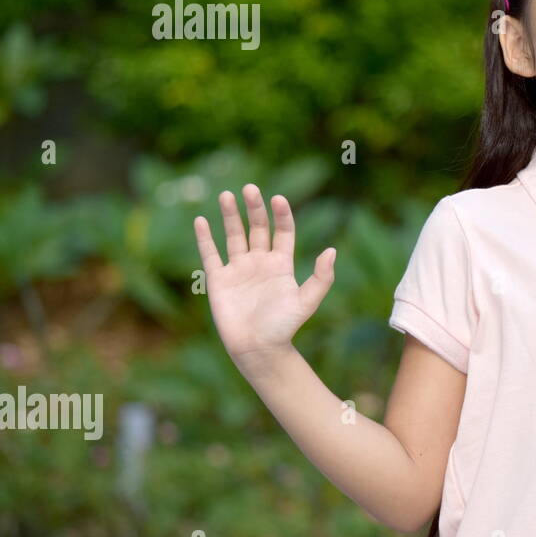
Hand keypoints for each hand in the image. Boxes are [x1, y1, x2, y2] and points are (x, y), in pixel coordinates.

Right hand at [193, 184, 335, 371]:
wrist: (258, 348)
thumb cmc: (284, 326)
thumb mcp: (308, 301)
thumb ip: (322, 277)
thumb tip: (332, 251)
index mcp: (282, 264)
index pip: (283, 231)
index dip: (281, 215)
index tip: (278, 199)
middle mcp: (260, 262)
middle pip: (258, 227)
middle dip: (254, 208)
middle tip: (250, 188)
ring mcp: (239, 269)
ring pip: (234, 235)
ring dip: (230, 215)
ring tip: (227, 194)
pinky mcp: (219, 279)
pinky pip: (210, 254)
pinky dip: (205, 237)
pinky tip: (201, 220)